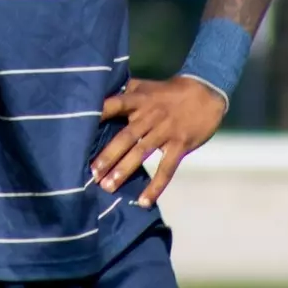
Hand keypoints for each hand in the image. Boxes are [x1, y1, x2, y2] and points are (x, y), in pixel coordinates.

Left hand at [91, 76, 226, 208]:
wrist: (207, 91)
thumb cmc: (172, 90)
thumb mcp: (148, 85)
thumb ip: (128, 90)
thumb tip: (104, 90)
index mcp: (140, 100)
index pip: (116, 104)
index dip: (99, 114)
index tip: (79, 127)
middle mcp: (150, 115)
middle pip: (125, 136)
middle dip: (107, 155)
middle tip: (91, 173)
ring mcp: (165, 131)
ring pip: (141, 153)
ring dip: (124, 170)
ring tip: (107, 187)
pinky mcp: (180, 145)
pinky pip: (166, 168)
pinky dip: (156, 186)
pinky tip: (144, 201)